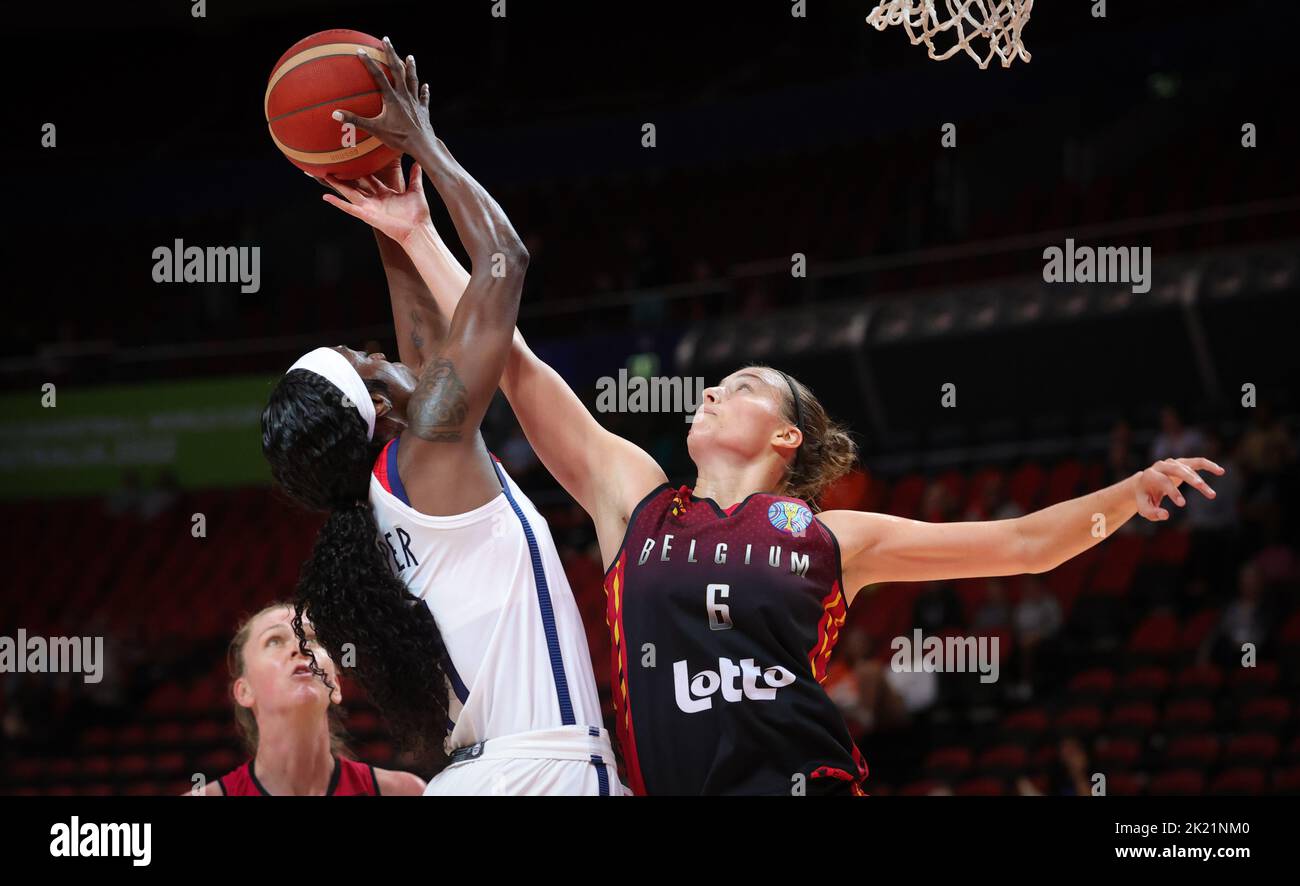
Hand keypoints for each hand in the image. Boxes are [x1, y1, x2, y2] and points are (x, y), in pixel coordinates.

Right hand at [320, 163, 431, 243]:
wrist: (418, 230)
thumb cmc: (418, 214)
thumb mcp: (416, 190)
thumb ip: (414, 177)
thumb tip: (417, 163)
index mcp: (386, 194)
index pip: (371, 179)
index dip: (363, 171)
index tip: (355, 161)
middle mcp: (375, 200)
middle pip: (357, 185)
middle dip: (346, 176)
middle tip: (335, 166)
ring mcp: (370, 208)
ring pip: (349, 193)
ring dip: (337, 185)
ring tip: (325, 176)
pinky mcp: (367, 215)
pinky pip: (349, 208)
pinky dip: (337, 203)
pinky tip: (326, 197)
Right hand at [332, 36, 433, 155]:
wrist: (422, 146)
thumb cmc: (399, 138)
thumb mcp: (375, 129)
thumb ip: (355, 120)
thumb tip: (335, 114)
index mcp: (392, 98)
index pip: (378, 75)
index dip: (369, 62)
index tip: (360, 50)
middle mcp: (404, 96)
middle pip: (398, 70)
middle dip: (391, 53)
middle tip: (386, 40)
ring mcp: (415, 102)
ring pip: (413, 80)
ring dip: (411, 67)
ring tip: (410, 56)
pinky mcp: (424, 110)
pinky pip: (424, 98)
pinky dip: (424, 91)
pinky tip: (425, 85)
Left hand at [1134, 457, 1224, 521]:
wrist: (1143, 484)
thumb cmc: (1145, 498)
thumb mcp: (1144, 508)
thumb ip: (1152, 513)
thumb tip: (1166, 515)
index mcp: (1150, 475)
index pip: (1163, 481)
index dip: (1173, 492)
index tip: (1182, 504)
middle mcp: (1161, 466)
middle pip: (1177, 469)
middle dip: (1191, 479)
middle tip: (1203, 489)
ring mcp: (1172, 463)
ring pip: (1189, 467)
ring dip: (1201, 480)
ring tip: (1211, 495)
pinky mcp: (1182, 463)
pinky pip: (1197, 462)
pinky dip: (1208, 465)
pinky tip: (1221, 472)